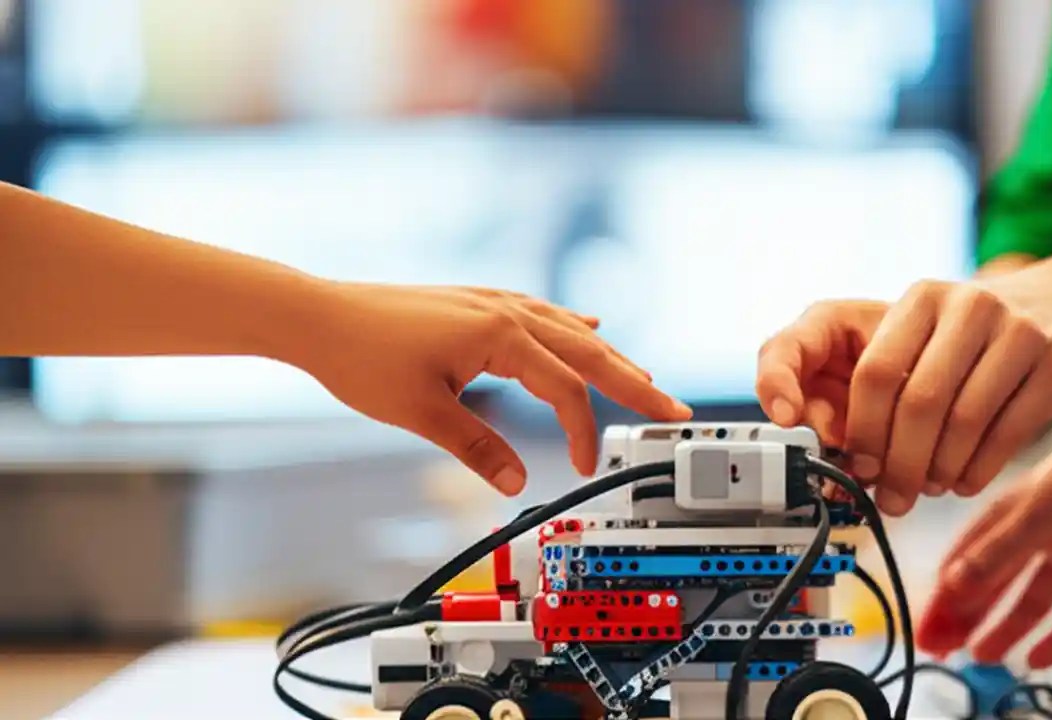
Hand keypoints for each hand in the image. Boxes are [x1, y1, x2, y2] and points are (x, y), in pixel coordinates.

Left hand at [292, 283, 691, 494]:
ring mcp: (492, 302)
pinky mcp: (476, 302)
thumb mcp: (421, 412)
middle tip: (674, 406)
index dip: (580, 432)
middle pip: (586, 349)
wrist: (317, 315)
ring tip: (641, 375)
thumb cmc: (362, 356)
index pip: (563, 389)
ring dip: (607, 354)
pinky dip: (569, 325)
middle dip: (633, 380)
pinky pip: (541, 312)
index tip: (582, 466)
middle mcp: (505, 312)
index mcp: (500, 336)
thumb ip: (477, 448)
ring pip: (567, 328)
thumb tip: (517, 483)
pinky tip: (585, 323)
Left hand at [758, 271, 1051, 515]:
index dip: (864, 430)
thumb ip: (896, 375)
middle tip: (894, 497)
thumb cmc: (985, 331)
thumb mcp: (936, 327)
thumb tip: (858, 457)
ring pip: (964, 422)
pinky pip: (1008, 432)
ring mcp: (1021, 334)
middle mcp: (970, 307)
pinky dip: (979, 469)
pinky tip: (965, 482)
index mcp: (923, 298)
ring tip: (930, 489)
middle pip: (919, 402)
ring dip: (940, 469)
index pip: (876, 372)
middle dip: (901, 463)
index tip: (860, 468)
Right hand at [916, 384, 1051, 667]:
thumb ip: (998, 554)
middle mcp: (1034, 535)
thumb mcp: (1040, 515)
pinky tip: (1041, 657)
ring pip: (1032, 600)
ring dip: (1007, 628)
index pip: (964, 563)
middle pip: (993, 584)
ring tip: (985, 657)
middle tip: (945, 651)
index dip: (943, 599)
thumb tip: (951, 584)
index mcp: (1008, 516)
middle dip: (966, 617)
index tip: (928, 632)